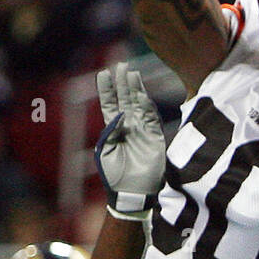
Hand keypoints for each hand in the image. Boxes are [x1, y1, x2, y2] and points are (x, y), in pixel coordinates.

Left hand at [94, 63, 165, 219]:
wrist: (131, 194)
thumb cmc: (114, 176)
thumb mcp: (106, 152)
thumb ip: (110, 132)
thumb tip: (117, 115)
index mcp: (114, 129)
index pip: (110, 104)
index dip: (107, 89)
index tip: (103, 74)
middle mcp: (129, 125)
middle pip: (125, 99)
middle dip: (122, 82)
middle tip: (121, 65)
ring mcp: (142, 129)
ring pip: (139, 104)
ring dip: (135, 89)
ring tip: (131, 73)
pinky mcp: (154, 136)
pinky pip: (150, 118)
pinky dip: (146, 106)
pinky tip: (141, 94)